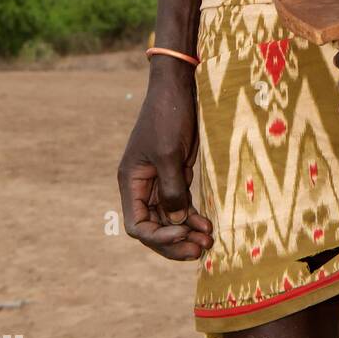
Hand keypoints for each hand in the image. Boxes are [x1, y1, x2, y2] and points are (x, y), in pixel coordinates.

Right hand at [117, 58, 213, 260]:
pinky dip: (193, 217)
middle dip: (175, 242)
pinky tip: (207, 225)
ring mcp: (160, 181)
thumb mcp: (168, 153)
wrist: (179, 86)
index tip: (182, 234)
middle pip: (154, 228)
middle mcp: (142, 186)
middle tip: (199, 251)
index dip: (158, 238)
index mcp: (131, 182)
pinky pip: (182, 205)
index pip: (137, 225)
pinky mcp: (177, 174)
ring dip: (187, 232)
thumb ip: (172, 189)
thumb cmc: (168, 116)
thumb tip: (177, 221)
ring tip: (208, 242)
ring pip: (170, 219)